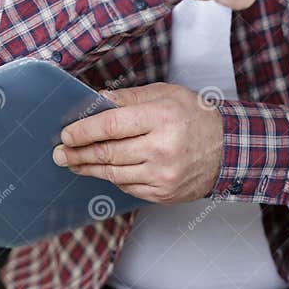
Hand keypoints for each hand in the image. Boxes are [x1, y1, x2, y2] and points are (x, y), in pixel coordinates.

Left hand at [52, 82, 223, 203]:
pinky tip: (102, 171)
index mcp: (161, 117)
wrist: (228, 148)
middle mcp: (162, 148)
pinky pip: (128, 187)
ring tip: (72, 163)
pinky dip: (112, 178)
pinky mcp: (164, 194)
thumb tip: (96, 100)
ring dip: (88, 168)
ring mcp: (163, 175)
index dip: (84, 130)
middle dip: (78, 153)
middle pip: (108, 153)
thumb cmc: (194, 115)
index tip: (66, 133)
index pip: (111, 124)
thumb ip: (129, 98)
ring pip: (114, 174)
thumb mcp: (165, 94)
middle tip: (59, 152)